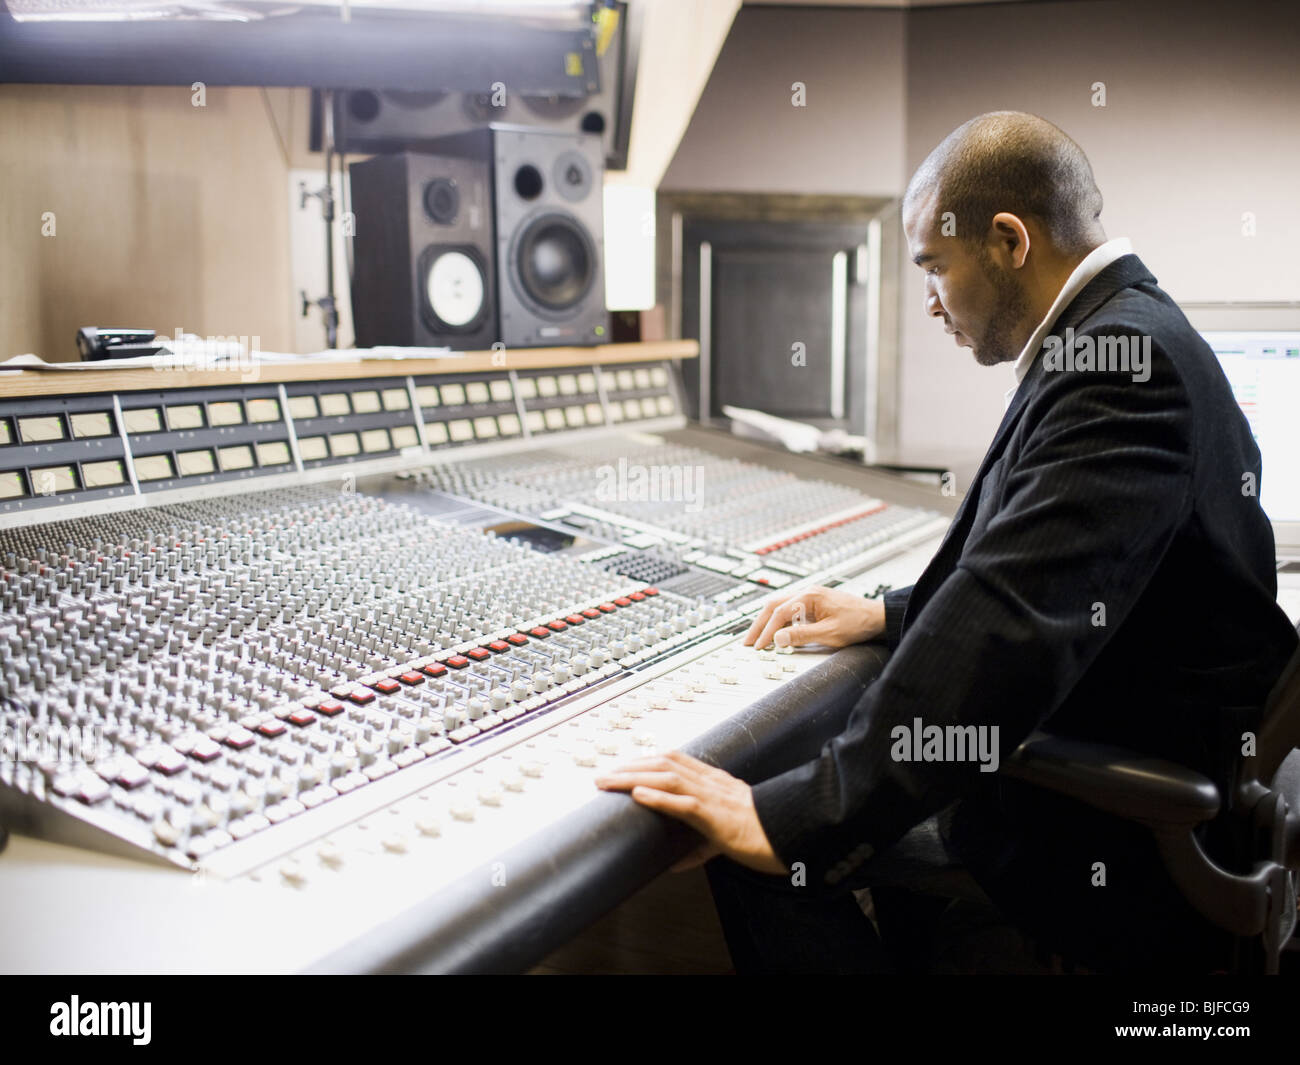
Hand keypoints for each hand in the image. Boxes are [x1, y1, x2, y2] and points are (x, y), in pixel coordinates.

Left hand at [594, 750, 785, 874]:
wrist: (789, 836)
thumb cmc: (763, 835)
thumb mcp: (724, 837)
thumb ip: (698, 846)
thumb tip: (674, 863)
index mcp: (715, 783)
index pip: (675, 761)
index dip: (646, 760)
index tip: (624, 766)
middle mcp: (711, 783)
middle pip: (663, 764)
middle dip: (630, 766)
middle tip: (604, 775)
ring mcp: (712, 797)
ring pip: (667, 778)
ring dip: (633, 777)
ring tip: (609, 782)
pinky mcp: (716, 815)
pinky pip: (683, 802)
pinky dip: (658, 797)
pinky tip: (638, 795)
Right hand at [743, 585, 884, 649]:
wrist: (876, 617)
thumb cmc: (858, 622)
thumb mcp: (829, 633)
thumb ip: (802, 635)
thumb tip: (778, 639)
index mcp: (809, 597)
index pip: (779, 614)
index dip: (767, 631)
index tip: (759, 646)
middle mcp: (807, 593)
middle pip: (773, 606)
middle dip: (759, 625)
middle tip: (748, 642)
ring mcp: (809, 597)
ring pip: (779, 607)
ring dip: (766, 622)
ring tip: (756, 638)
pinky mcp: (812, 604)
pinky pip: (788, 610)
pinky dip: (777, 621)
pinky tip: (774, 632)